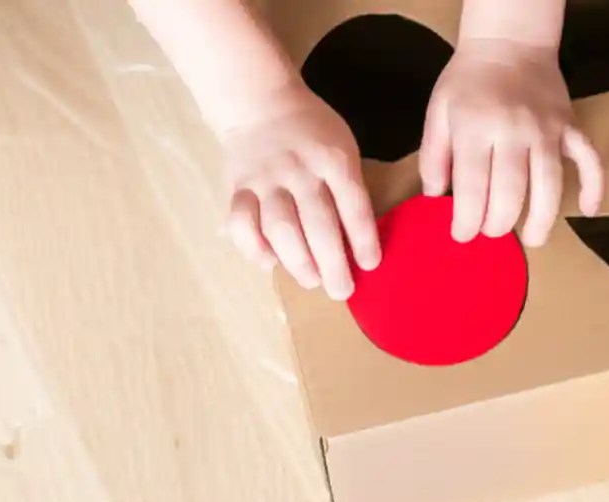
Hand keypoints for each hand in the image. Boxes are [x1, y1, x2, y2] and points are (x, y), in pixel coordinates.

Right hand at [223, 84, 379, 299]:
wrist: (260, 102)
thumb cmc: (314, 134)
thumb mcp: (343, 148)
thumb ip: (350, 189)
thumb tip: (357, 245)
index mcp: (333, 158)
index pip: (353, 203)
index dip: (363, 238)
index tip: (370, 265)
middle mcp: (298, 169)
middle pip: (317, 222)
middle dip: (332, 263)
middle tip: (342, 290)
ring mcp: (265, 180)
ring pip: (279, 227)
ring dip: (297, 261)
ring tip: (312, 280)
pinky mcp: (238, 189)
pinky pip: (241, 224)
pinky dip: (254, 249)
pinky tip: (270, 262)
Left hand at [419, 39, 603, 247]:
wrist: (509, 43)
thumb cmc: (469, 81)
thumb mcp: (438, 112)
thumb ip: (433, 156)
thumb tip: (435, 197)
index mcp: (476, 128)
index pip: (472, 187)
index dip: (466, 220)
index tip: (462, 234)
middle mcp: (514, 131)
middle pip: (511, 193)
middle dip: (499, 224)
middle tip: (492, 232)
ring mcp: (547, 130)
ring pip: (549, 186)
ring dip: (542, 220)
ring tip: (532, 239)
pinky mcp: (570, 127)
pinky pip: (589, 160)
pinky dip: (594, 186)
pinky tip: (588, 210)